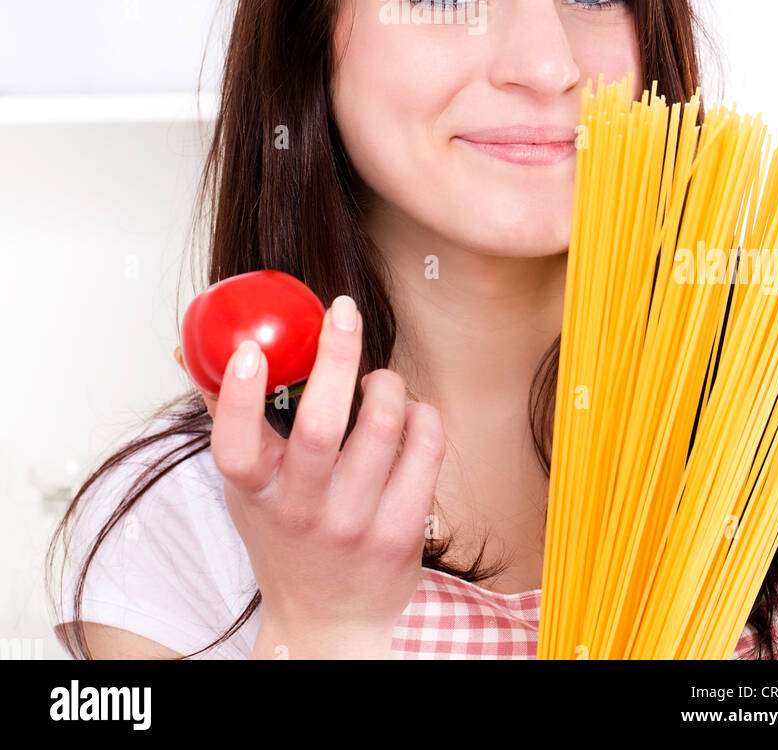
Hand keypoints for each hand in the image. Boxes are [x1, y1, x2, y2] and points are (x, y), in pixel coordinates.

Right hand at [175, 295, 445, 654]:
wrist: (329, 622)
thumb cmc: (286, 539)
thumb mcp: (246, 490)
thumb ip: (227, 420)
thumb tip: (194, 353)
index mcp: (258, 495)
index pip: (235, 447)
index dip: (238, 395)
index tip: (250, 348)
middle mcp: (304, 511)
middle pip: (321, 426)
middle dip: (335, 356)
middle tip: (342, 313)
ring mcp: (356, 523)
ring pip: (383, 427)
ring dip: (386, 383)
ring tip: (377, 379)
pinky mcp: (403, 530)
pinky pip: (425, 449)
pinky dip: (421, 413)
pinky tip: (409, 412)